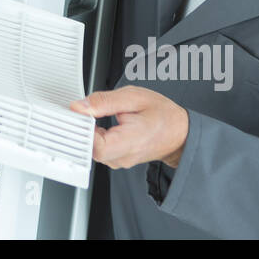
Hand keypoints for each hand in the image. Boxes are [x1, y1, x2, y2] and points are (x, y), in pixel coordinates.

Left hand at [69, 86, 188, 169]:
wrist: (180, 132)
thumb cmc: (162, 114)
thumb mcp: (133, 97)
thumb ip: (104, 102)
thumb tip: (79, 107)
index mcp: (128, 142)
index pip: (94, 146)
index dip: (82, 129)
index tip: (78, 114)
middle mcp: (122, 157)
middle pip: (89, 148)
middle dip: (82, 128)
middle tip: (83, 110)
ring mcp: (119, 161)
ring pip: (91, 149)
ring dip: (88, 132)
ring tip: (94, 114)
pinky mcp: (117, 159)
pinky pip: (98, 150)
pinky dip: (94, 136)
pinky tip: (98, 122)